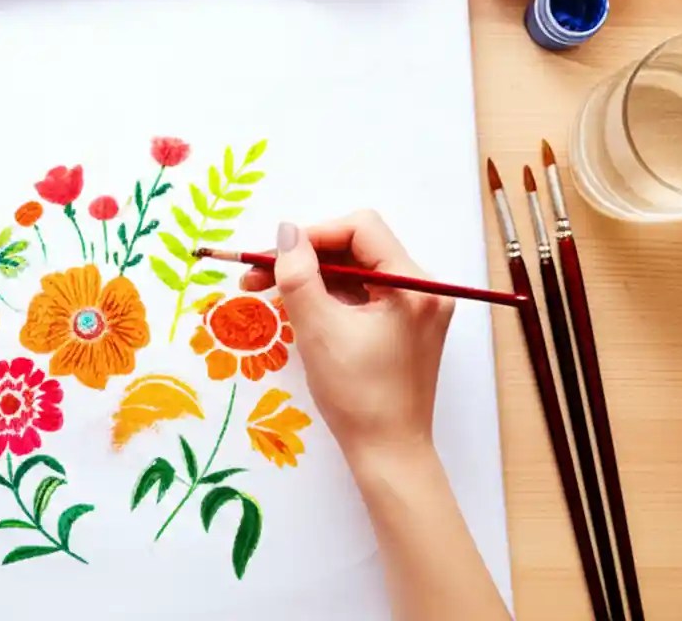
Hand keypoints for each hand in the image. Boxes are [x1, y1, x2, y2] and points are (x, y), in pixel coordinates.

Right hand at [241, 211, 453, 462]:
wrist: (387, 454)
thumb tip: (286, 232)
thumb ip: (298, 275)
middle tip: (258, 275)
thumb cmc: (357, 397)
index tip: (275, 257)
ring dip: (313, 278)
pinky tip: (299, 310)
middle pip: (358, 248)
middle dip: (306, 257)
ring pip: (357, 273)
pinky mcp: (405, 329)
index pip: (361, 228)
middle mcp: (423, 290)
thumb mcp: (318, 331)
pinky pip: (363, 297)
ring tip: (269, 293)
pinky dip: (330, 298)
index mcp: (412, 284)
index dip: (313, 235)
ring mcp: (416, 310)